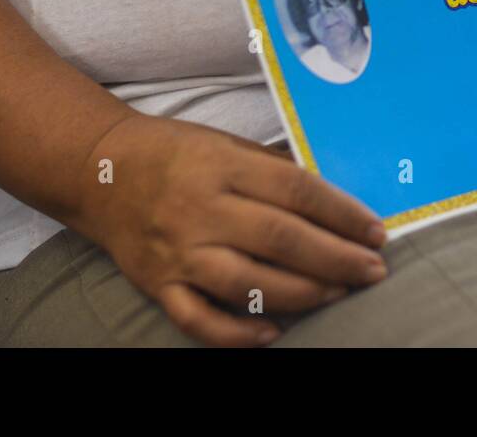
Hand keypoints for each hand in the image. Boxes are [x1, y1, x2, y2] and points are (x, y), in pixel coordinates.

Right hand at [78, 113, 387, 346]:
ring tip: (339, 292)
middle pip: (281, 238)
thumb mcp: (225, 143)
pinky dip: (237, 334)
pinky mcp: (158, 284)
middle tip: (373, 270)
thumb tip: (334, 200)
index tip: (376, 231)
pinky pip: (199, 319)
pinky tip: (274, 333)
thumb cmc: (175, 152)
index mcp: (222, 165)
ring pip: (248, 283)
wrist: (99, 170)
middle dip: (336, 258)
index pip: (297, 191)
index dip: (342, 213)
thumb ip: (273, 170)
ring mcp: (178, 251)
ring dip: (302, 293)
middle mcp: (201, 208)